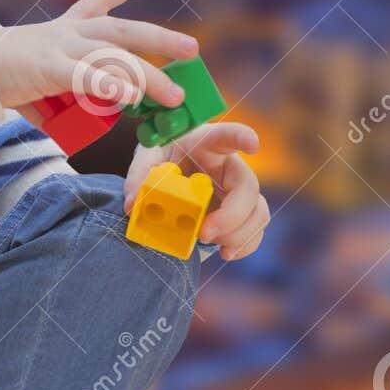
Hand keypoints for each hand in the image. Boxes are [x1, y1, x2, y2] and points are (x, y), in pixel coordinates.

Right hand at [0, 0, 198, 111]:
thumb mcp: (36, 85)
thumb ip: (55, 105)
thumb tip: (66, 132)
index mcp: (63, 29)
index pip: (99, 0)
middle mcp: (68, 32)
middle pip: (123, 30)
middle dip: (159, 38)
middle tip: (191, 49)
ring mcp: (62, 48)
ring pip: (114, 58)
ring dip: (148, 77)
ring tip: (174, 94)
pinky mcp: (51, 68)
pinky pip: (89, 78)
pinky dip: (114, 87)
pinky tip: (134, 97)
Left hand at [124, 121, 268, 261]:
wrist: (170, 173)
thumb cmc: (163, 157)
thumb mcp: (148, 157)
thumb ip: (139, 175)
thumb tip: (132, 205)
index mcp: (208, 145)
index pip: (228, 136)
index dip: (242, 137)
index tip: (252, 144)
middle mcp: (229, 167)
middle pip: (248, 186)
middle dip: (231, 214)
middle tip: (204, 233)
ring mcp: (238, 192)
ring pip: (257, 212)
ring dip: (240, 234)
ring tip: (214, 245)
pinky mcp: (239, 214)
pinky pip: (254, 231)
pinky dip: (245, 245)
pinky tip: (226, 253)